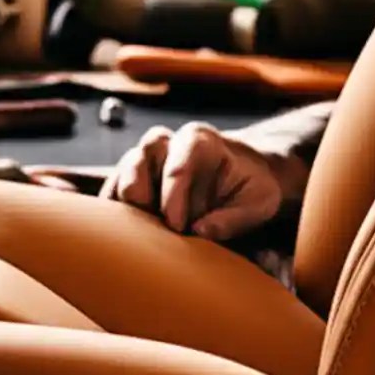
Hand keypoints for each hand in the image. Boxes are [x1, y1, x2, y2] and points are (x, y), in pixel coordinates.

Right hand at [98, 121, 305, 240]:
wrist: (243, 180)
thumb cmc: (252, 187)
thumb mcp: (260, 201)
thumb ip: (234, 217)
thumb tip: (200, 232)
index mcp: (200, 140)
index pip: (178, 162)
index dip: (174, 196)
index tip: (178, 227)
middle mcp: (167, 144)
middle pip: (139, 158)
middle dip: (139, 191)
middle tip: (151, 223)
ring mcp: (147, 161)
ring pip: (121, 173)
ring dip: (122, 203)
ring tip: (130, 232)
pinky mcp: (134, 181)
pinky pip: (113, 192)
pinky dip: (113, 212)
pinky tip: (120, 234)